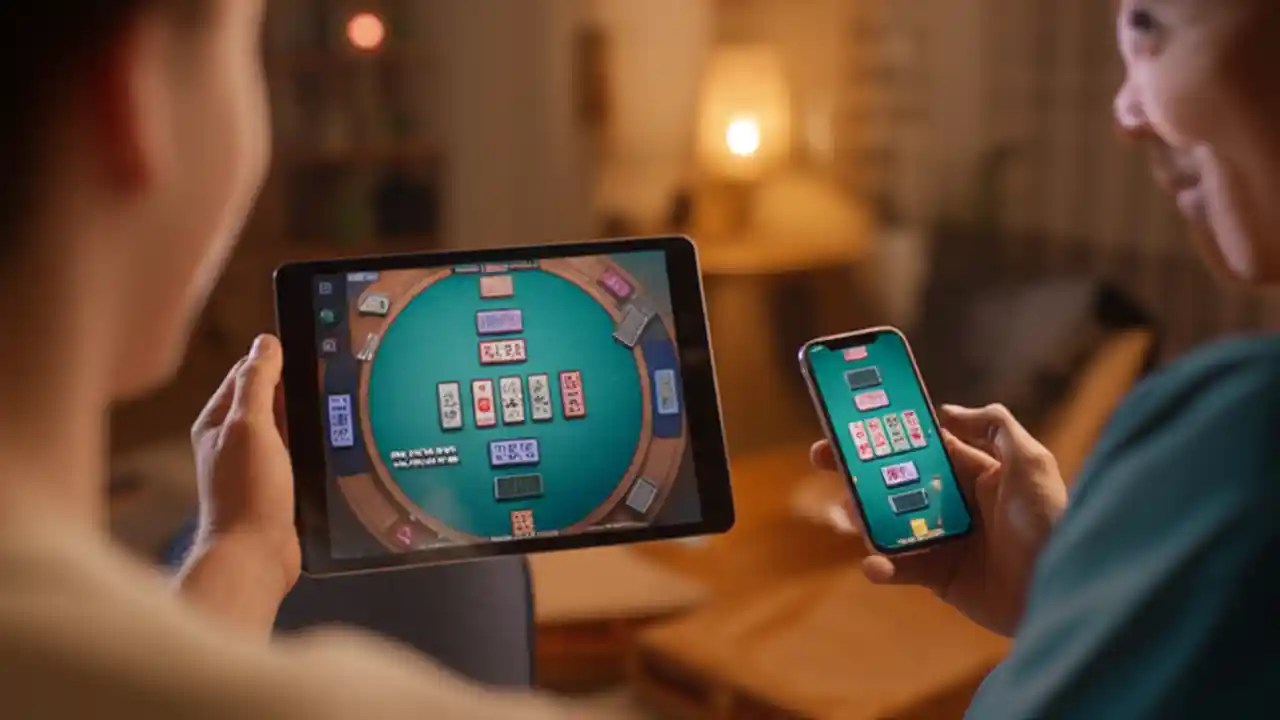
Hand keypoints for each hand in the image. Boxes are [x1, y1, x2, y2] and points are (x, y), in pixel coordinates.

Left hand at [176, 334, 299, 636]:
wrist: (255, 555)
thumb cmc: (247, 492)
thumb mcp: (252, 426)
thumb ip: (258, 382)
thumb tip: (266, 342)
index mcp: (217, 422)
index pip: (245, 374)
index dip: (274, 360)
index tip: (307, 350)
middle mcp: (232, 442)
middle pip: (267, 400)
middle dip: (293, 390)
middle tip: (327, 379)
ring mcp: (254, 466)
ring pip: (284, 428)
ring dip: (304, 420)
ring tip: (334, 410)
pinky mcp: (275, 487)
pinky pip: (296, 455)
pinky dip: (310, 447)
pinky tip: (329, 445)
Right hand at [811, 404, 1067, 635]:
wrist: (1062, 589)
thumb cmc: (1053, 520)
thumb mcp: (1032, 461)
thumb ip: (995, 426)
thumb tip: (946, 410)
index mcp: (971, 471)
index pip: (919, 444)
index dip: (886, 432)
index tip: (852, 419)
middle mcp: (951, 502)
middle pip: (891, 479)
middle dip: (855, 467)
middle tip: (822, 455)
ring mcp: (941, 539)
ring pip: (886, 521)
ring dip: (859, 514)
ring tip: (845, 510)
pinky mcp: (938, 576)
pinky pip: (900, 568)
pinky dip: (881, 566)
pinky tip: (874, 564)